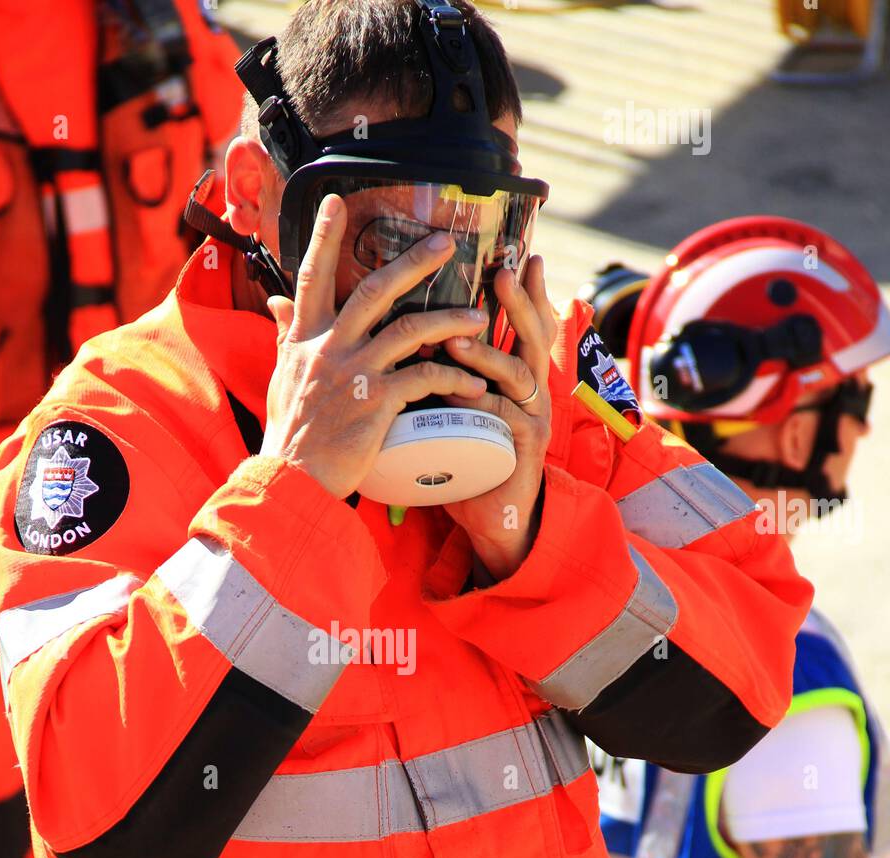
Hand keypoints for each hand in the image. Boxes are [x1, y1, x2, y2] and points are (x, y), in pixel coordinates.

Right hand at [262, 196, 490, 498]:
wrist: (294, 477)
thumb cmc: (290, 429)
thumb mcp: (281, 375)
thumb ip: (285, 334)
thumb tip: (275, 301)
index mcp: (305, 338)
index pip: (312, 276)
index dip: (323, 237)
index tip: (336, 201)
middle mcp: (329, 348)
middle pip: (375, 290)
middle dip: (413, 262)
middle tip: (445, 241)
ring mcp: (355, 374)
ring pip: (410, 331)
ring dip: (449, 320)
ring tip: (479, 316)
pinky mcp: (378, 404)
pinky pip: (425, 381)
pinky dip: (453, 380)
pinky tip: (474, 385)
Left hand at [442, 255, 556, 579]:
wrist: (490, 518)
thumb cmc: (467, 459)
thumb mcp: (455, 409)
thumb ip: (442, 375)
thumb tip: (408, 337)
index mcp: (515, 379)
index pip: (525, 326)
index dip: (527, 293)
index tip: (522, 255)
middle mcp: (531, 393)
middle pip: (535, 338)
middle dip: (521, 303)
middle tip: (505, 270)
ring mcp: (532, 419)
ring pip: (520, 375)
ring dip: (489, 354)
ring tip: (459, 338)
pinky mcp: (523, 449)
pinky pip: (507, 418)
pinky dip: (483, 402)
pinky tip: (461, 392)